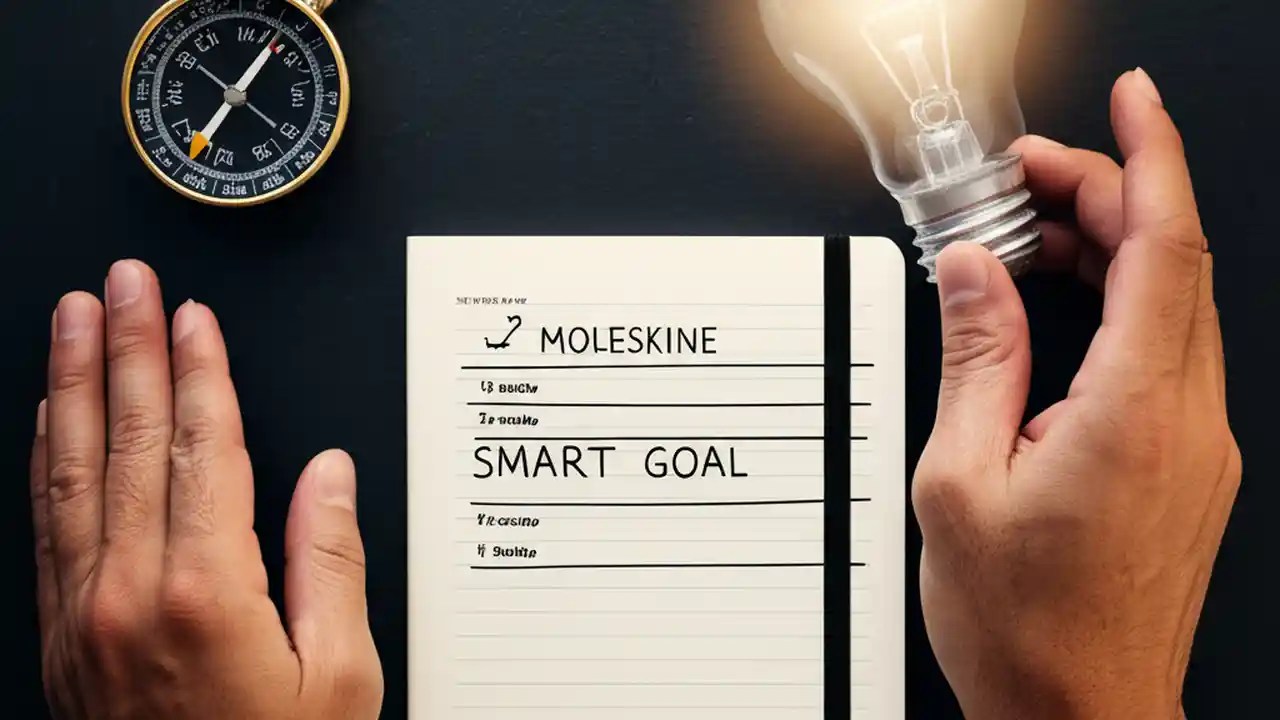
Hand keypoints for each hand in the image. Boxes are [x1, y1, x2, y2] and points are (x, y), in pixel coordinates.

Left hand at [29, 261, 382, 718]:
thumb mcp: (341, 675)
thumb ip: (330, 560)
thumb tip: (326, 473)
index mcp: (207, 591)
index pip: (202, 449)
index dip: (200, 373)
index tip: (193, 318)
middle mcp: (130, 592)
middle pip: (130, 440)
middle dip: (126, 349)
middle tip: (122, 283)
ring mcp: (83, 614)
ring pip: (72, 470)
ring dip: (72, 384)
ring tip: (70, 319)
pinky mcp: (60, 638)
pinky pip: (47, 524)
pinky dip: (47, 457)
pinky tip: (50, 416)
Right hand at [913, 69, 1239, 718]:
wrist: (1079, 717)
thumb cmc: (1023, 627)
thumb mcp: (959, 481)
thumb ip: (974, 358)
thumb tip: (975, 272)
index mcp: (1132, 413)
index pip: (1163, 248)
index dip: (1146, 158)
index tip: (1130, 101)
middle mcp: (1186, 421)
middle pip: (1171, 262)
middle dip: (1107, 193)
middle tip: (1028, 174)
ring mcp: (1198, 444)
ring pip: (1172, 304)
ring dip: (1111, 247)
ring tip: (1031, 232)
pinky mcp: (1189, 465)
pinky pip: (1165, 351)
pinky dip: (1118, 303)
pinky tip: (1061, 305)